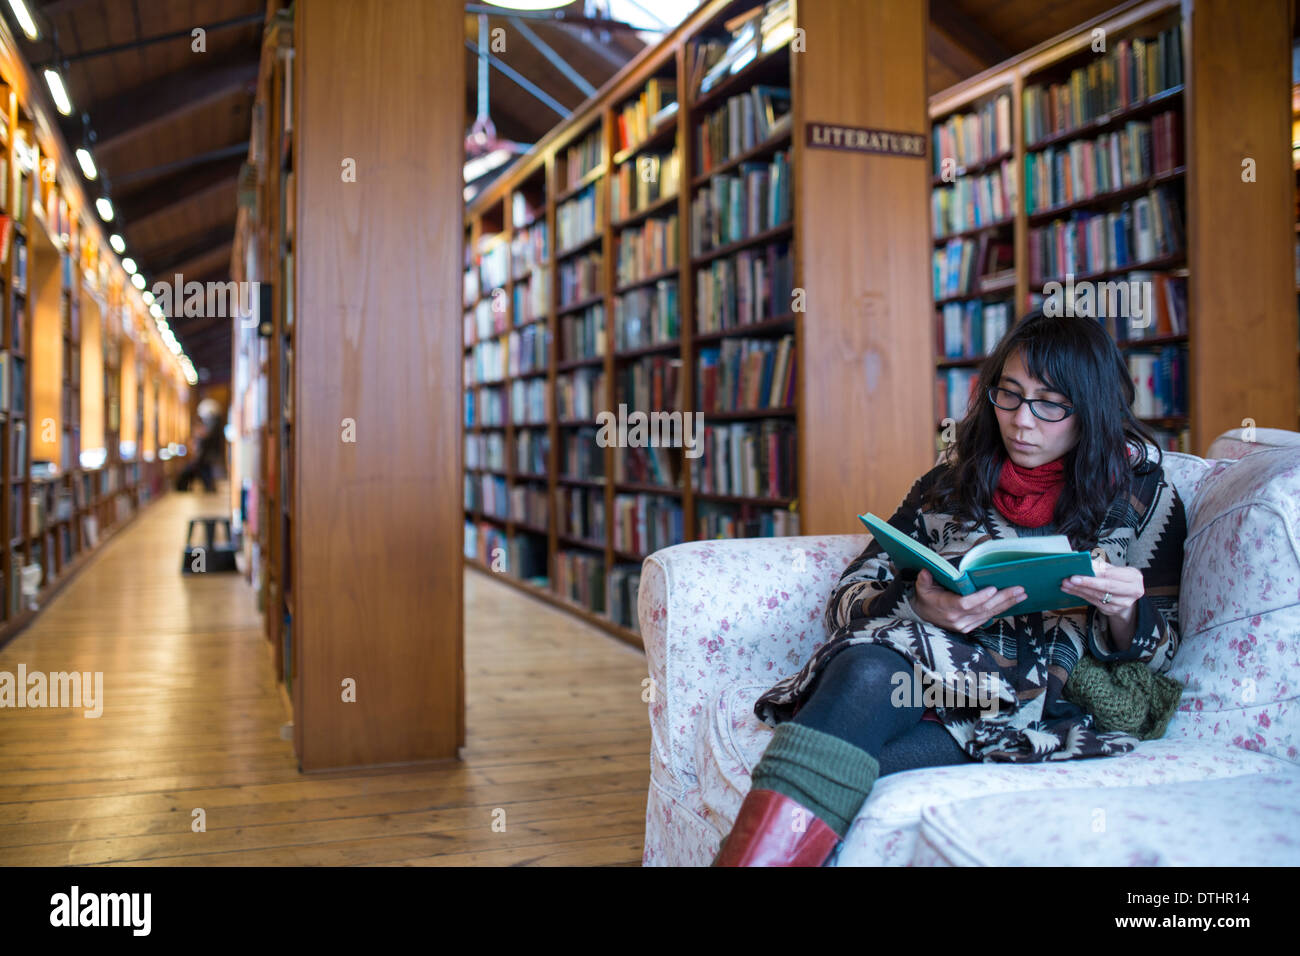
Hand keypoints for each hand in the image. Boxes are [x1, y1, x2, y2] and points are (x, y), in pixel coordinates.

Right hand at [911, 568, 1025, 634]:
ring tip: (1021, 595)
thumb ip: (924, 580)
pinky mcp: (970, 627)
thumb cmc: (925, 598)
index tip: (992, 589)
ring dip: (1007, 604)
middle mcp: (957, 619)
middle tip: (1019, 590)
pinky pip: (988, 618)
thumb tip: (926, 571)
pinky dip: (1001, 610)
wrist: (923, 617)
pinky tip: (1012, 602)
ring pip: (989, 614)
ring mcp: (965, 625)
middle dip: (1003, 598)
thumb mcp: (922, 588)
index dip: (979, 598)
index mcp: (946, 607)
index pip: (965, 604)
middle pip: (983, 609)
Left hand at [1059, 555, 1143, 618]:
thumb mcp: (1114, 569)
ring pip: (1099, 596)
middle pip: (1107, 587)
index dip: (1095, 574)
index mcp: (1133, 577)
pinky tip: (1072, 590)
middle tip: (1070, 579)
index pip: (1111, 575)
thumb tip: (1084, 563)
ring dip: (1080, 590)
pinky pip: (1095, 602)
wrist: (1126, 594)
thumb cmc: (1118, 578)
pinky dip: (1082, 595)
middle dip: (1087, 583)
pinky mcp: (1114, 610)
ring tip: (1066, 584)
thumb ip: (1101, 566)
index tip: (1080, 571)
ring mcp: (1123, 603)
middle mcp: (1133, 591)